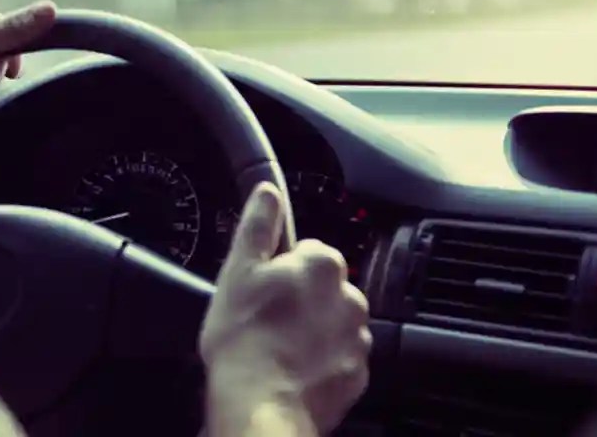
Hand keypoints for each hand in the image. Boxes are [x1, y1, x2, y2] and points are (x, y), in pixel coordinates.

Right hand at [199, 183, 370, 435]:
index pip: (309, 250)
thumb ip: (258, 226)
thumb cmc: (243, 336)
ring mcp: (357, 339)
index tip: (263, 285)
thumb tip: (268, 191)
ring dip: (313, 329)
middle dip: (302, 298)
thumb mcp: (239, 270)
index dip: (282, 266)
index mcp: (322, 265)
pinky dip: (321, 361)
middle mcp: (350, 297)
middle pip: (325, 287)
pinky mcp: (358, 375)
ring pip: (333, 322)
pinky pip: (339, 357)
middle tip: (265, 317)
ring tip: (276, 347)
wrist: (261, 406)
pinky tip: (292, 369)